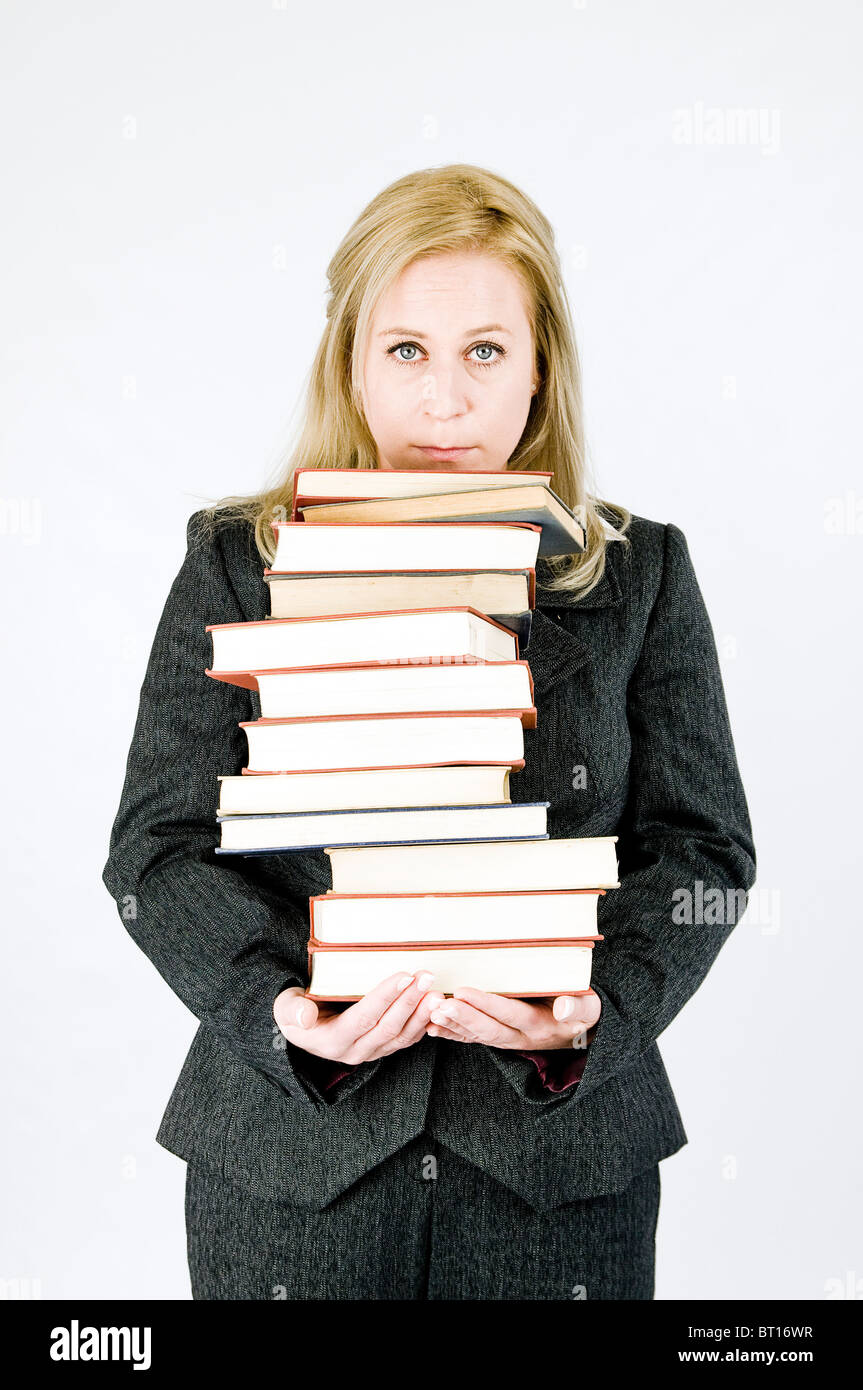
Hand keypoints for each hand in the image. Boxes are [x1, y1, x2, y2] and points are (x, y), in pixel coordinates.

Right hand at [273, 971, 443, 1064]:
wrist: (302, 1030)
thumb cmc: (295, 1011)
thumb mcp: (286, 1007)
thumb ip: (293, 1009)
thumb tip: (304, 1016)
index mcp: (332, 1041)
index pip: (364, 1018)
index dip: (385, 998)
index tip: (404, 976)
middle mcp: (354, 1052)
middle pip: (388, 1027)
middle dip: (410, 1001)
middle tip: (427, 976)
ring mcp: (371, 1053)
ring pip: (402, 1037)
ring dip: (422, 1014)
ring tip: (437, 991)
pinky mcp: (382, 1049)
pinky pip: (406, 1040)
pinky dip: (423, 1024)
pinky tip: (435, 1007)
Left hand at [425, 987, 600, 1049]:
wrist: (579, 1033)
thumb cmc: (584, 1012)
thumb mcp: (590, 1009)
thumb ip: (579, 1007)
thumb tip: (563, 1007)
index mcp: (542, 1026)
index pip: (512, 1014)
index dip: (488, 1004)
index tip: (464, 991)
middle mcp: (521, 1038)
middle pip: (489, 1029)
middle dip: (463, 1016)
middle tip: (438, 1004)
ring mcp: (508, 1041)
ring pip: (477, 1036)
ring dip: (452, 1025)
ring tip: (430, 1013)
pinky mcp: (499, 1039)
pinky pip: (472, 1039)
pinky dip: (451, 1034)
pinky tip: (431, 1027)